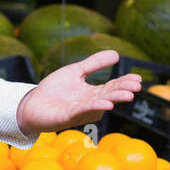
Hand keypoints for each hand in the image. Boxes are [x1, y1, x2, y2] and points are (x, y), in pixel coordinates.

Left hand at [16, 50, 141, 134]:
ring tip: (128, 95)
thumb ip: (94, 64)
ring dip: (114, 99)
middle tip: (137, 86)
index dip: (125, 82)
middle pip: (109, 95)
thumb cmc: (53, 90)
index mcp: (93, 93)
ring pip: (100, 104)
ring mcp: (80, 111)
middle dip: (123, 91)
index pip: (112, 86)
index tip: (138, 78)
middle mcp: (90, 104)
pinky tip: (106, 103)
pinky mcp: (68, 116)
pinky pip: (83, 111)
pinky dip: (94, 106)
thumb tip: (116, 53)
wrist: (31, 104)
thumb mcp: (75, 71)